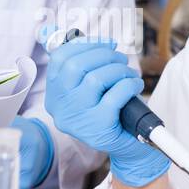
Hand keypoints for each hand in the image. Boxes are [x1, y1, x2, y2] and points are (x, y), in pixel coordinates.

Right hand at [45, 37, 168, 187]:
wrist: (127, 147)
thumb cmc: (110, 113)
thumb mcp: (90, 90)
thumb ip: (85, 67)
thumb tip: (95, 40)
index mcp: (54, 95)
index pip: (60, 58)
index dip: (85, 44)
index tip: (106, 44)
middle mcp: (60, 108)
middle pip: (75, 66)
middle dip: (104, 55)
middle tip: (120, 60)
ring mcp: (78, 119)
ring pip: (95, 79)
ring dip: (118, 70)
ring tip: (128, 74)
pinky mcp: (98, 128)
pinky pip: (114, 96)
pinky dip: (129, 85)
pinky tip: (134, 86)